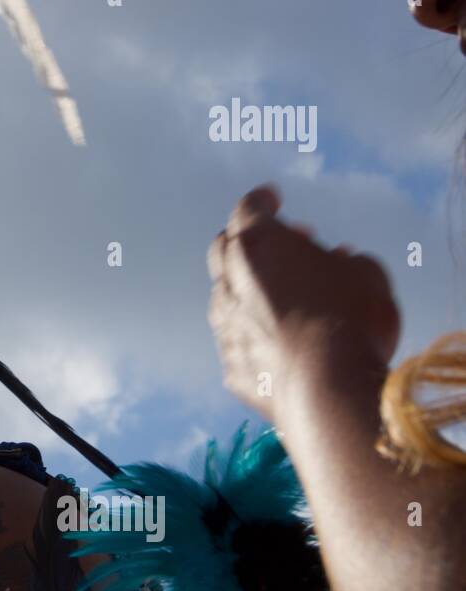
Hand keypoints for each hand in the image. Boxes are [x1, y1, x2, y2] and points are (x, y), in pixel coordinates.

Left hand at [207, 186, 400, 425]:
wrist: (327, 391)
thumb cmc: (350, 319)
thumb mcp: (365, 272)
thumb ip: (341, 260)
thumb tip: (335, 263)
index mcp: (257, 246)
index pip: (250, 210)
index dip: (263, 202)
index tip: (272, 199)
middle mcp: (229, 283)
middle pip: (225, 250)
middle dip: (251, 243)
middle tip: (285, 246)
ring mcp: (225, 328)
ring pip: (227, 298)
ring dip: (251, 291)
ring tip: (287, 297)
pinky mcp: (231, 367)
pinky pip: (240, 342)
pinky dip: (256, 334)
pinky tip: (282, 342)